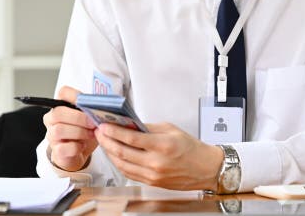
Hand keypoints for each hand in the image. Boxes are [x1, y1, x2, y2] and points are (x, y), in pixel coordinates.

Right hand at [43, 86, 97, 171]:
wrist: (78, 154)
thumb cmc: (83, 133)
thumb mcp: (89, 119)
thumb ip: (91, 110)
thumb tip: (102, 106)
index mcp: (61, 106)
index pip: (63, 93)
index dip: (75, 95)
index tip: (87, 103)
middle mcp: (52, 120)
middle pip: (58, 113)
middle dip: (78, 118)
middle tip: (92, 123)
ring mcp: (52, 136)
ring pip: (59, 130)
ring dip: (79, 132)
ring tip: (91, 134)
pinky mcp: (56, 151)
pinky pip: (63, 147)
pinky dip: (76, 147)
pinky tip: (82, 146)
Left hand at [95, 122, 222, 190]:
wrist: (205, 168)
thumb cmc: (191, 148)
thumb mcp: (170, 129)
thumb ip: (148, 127)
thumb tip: (129, 123)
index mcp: (162, 145)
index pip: (131, 138)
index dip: (114, 132)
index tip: (104, 126)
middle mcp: (156, 162)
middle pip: (123, 152)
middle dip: (107, 141)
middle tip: (99, 132)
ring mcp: (153, 175)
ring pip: (123, 165)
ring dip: (110, 153)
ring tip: (104, 143)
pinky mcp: (152, 182)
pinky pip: (129, 173)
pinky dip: (119, 164)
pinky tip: (115, 155)